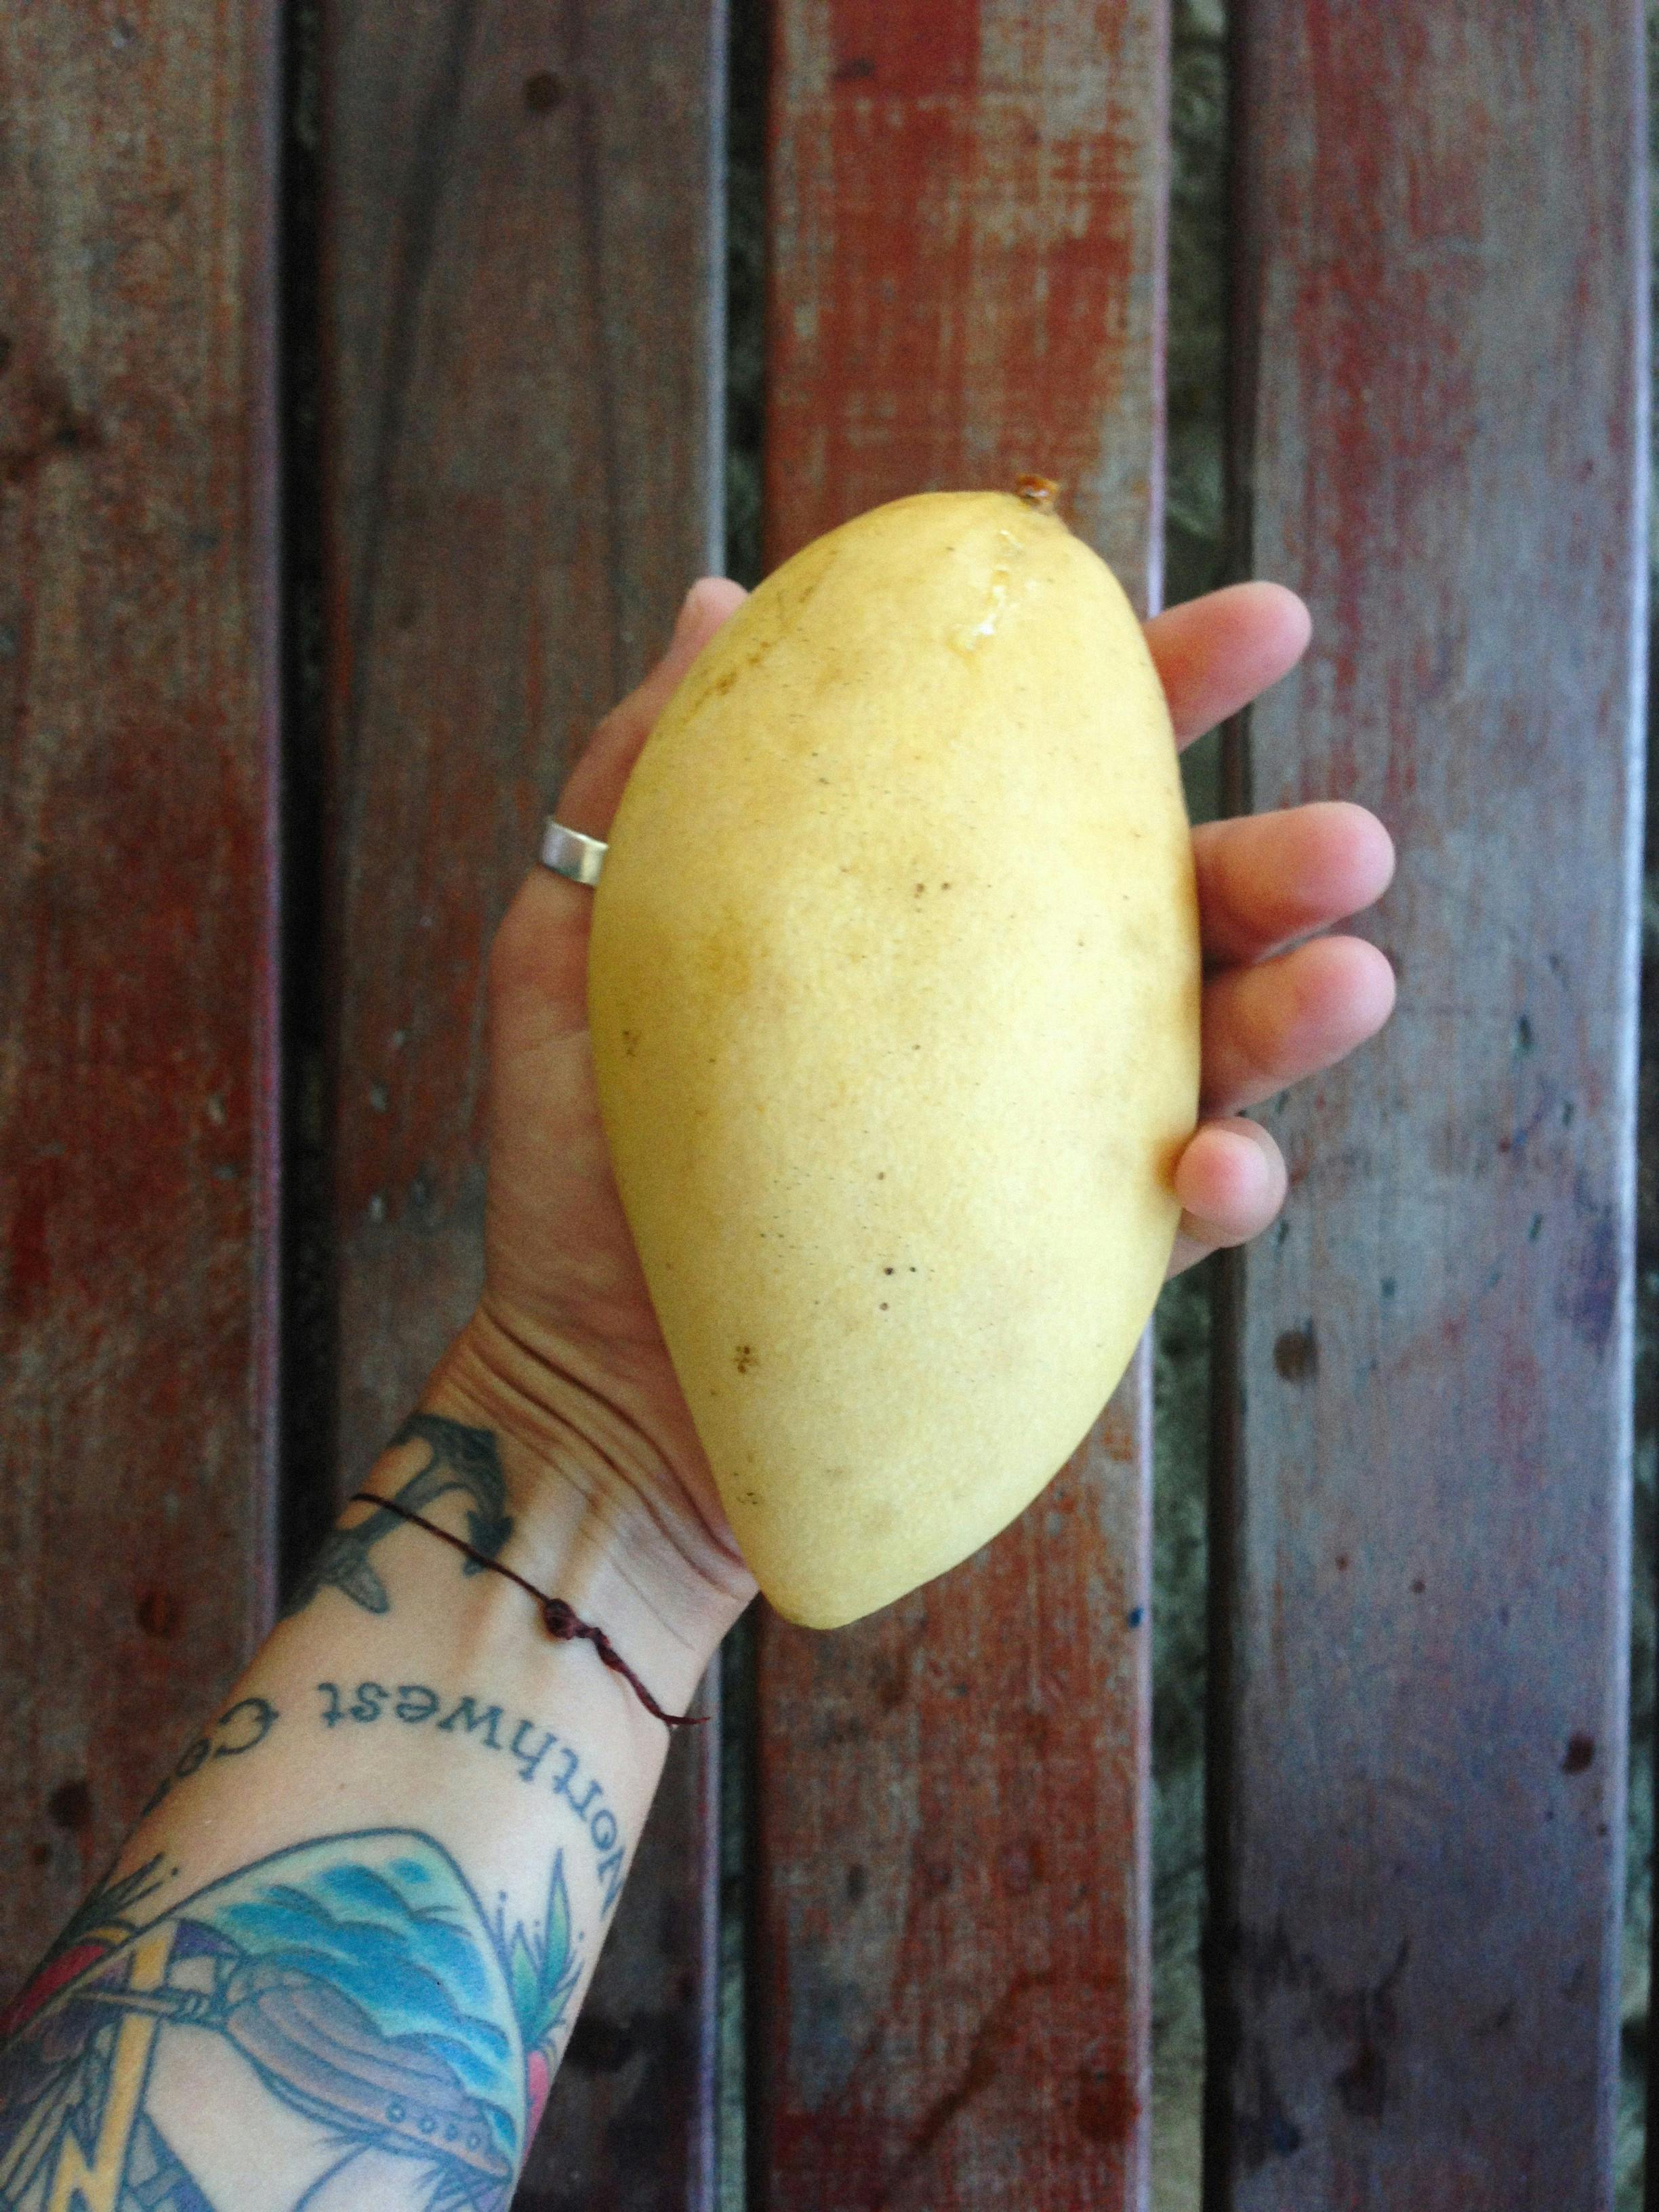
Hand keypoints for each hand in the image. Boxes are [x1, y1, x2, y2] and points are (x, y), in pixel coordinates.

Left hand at [464, 578, 1392, 1600]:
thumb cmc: (583, 1164)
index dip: (1165, 692)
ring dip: (1300, 1015)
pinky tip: (1214, 1162)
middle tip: (1348, 840)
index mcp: (920, 911)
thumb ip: (642, 775)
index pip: (1057, 774)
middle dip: (1282, 863)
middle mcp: (1004, 1011)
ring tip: (1353, 980)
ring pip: (1216, 1058)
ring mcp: (1045, 1140)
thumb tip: (717, 598)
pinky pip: (1173, 1220)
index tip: (1266, 628)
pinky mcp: (1062, 1266)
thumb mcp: (580, 945)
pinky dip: (1222, 1186)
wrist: (590, 1383)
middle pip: (1176, 910)